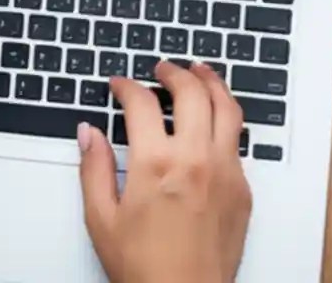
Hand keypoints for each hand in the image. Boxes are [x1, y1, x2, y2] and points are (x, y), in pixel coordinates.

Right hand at [78, 61, 251, 282]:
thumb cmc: (145, 269)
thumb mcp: (101, 219)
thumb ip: (94, 169)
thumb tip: (88, 134)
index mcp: (155, 164)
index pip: (142, 102)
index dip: (127, 86)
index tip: (120, 85)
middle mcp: (196, 160)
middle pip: (192, 92)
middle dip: (174, 72)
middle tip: (163, 69)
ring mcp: (225, 172)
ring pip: (227, 108)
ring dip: (212, 83)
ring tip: (201, 73)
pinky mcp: (243, 189)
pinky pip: (238, 141)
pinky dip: (226, 121)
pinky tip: (215, 120)